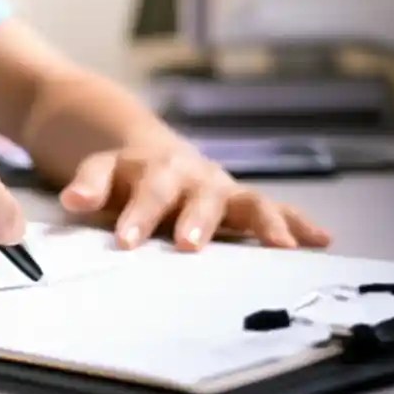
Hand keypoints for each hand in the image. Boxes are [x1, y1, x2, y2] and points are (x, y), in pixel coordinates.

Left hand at [59, 140, 330, 251]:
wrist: (146, 147)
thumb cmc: (125, 175)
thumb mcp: (101, 175)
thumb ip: (89, 186)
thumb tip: (72, 200)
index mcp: (150, 169)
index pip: (140, 188)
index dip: (136, 212)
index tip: (126, 240)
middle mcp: (190, 174)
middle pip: (194, 193)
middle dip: (194, 220)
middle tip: (189, 245)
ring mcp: (219, 187)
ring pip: (244, 199)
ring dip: (263, 222)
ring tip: (280, 245)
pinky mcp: (242, 201)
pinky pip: (273, 210)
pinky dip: (297, 223)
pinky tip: (321, 240)